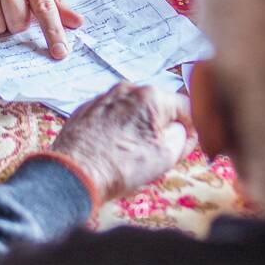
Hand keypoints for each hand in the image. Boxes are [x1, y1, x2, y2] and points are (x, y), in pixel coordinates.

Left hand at [51, 82, 195, 200]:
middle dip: (163, 129)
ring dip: (140, 129)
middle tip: (159, 155)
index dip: (191, 129)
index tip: (186, 146)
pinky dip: (118, 130)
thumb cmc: (121, 167)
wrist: (73, 175)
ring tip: (133, 156)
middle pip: (158, 108)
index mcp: (151, 96)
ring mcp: (104, 98)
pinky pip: (112, 116)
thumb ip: (183, 136)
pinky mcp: (86, 109)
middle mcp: (127, 89)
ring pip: (134, 112)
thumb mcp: (166, 156)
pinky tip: (114, 150)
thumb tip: (181, 130)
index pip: (185, 107)